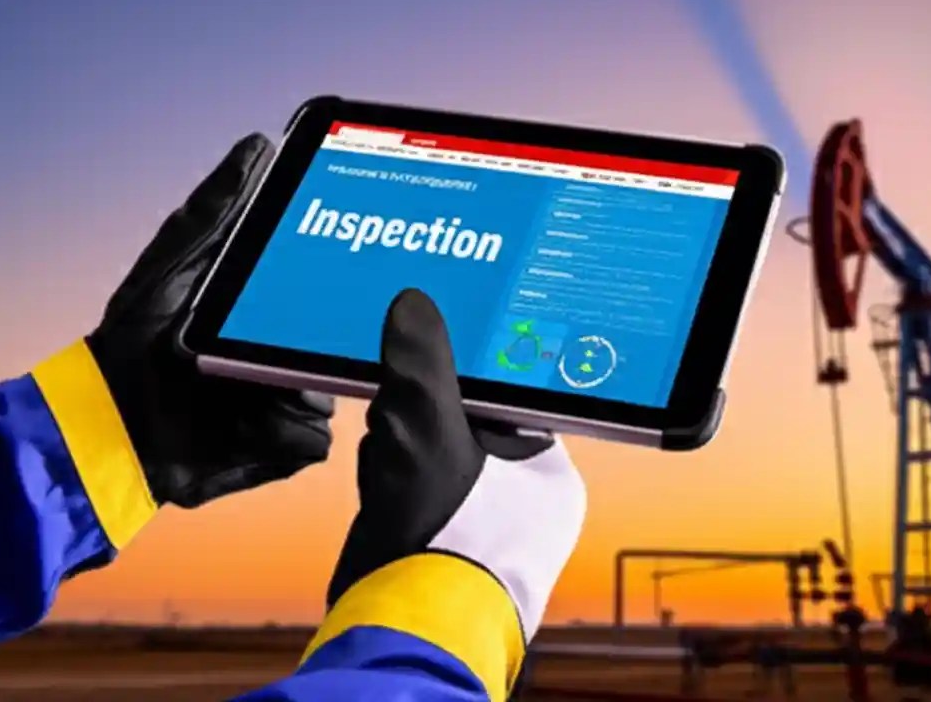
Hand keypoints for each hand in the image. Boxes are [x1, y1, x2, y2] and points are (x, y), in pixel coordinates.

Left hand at [86, 134, 333, 507]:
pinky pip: (313, 435)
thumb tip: (259, 145)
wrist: (112, 419)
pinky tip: (250, 416)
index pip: (331, 293)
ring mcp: (292, 403)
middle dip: (324, 342)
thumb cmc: (137, 335)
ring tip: (249, 384)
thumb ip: (217, 207)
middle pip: (342, 344)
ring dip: (295, 387)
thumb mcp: (176, 259)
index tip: (352, 265)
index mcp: (274, 312)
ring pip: (331, 391)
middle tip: (289, 339)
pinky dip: (285, 428)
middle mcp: (291, 356)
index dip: (345, 281)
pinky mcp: (287, 446)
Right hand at [328, 289, 585, 639]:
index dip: (468, 370)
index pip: (514, 394)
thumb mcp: (427, 429)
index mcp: (549, 469)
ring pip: (434, 450)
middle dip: (421, 413)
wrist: (403, 625)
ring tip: (393, 462)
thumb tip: (414, 306)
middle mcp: (525, 497)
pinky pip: (415, 485)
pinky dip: (391, 478)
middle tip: (404, 415)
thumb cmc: (442, 534)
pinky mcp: (443, 537)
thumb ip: (420, 365)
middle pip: (464, 417)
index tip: (437, 348)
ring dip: (400, 445)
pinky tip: (381, 484)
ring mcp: (484, 521)